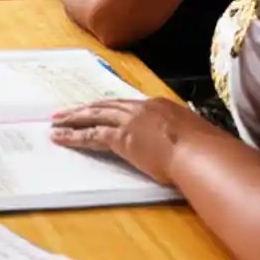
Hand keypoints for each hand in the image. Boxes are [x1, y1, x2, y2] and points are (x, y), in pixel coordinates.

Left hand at [50, 98, 215, 183]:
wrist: (201, 154)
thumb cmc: (205, 150)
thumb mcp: (194, 136)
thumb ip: (181, 137)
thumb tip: (185, 145)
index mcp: (160, 106)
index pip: (127, 105)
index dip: (108, 108)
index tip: (96, 109)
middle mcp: (142, 109)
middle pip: (105, 106)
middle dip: (83, 109)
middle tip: (64, 112)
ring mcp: (130, 122)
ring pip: (94, 117)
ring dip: (72, 119)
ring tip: (55, 122)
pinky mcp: (121, 138)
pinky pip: (90, 135)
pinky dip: (73, 136)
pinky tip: (59, 138)